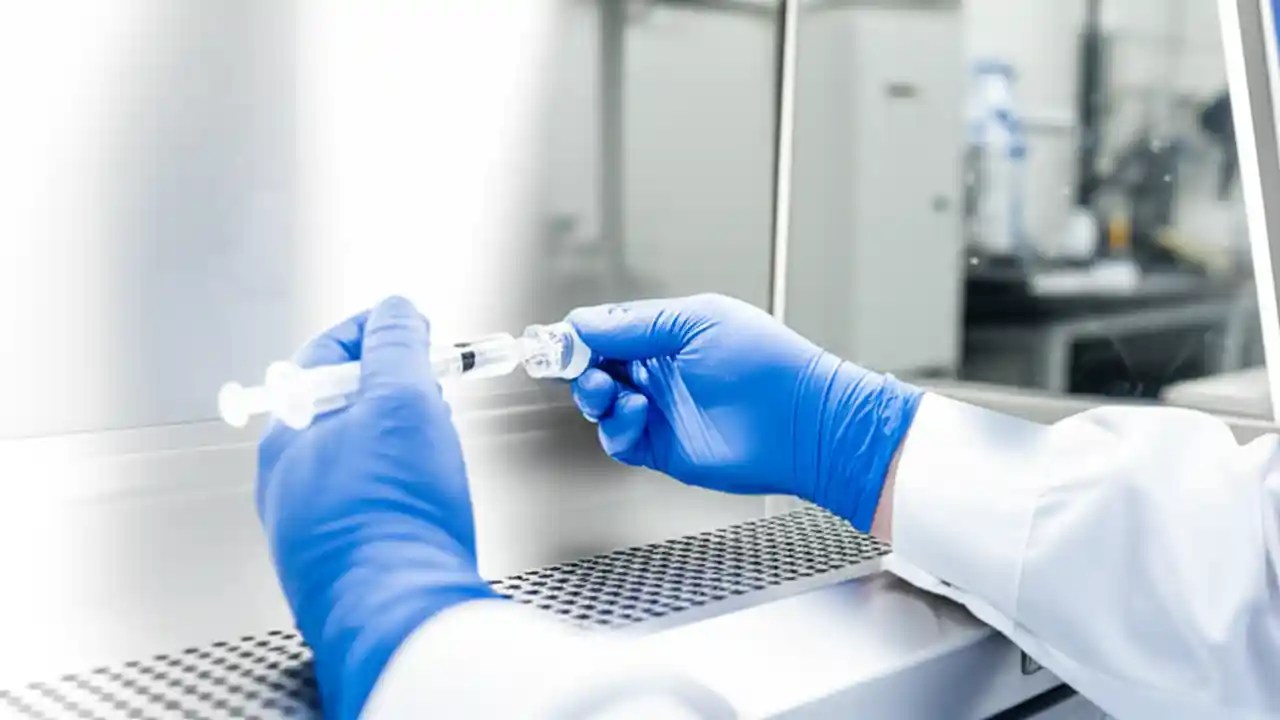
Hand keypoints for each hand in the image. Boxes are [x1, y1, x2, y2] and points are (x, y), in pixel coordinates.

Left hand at [257, 297, 495, 719]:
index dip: (374, 331)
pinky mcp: (344, 561)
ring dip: (398, 436)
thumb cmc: (394, 512)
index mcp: (288, 437)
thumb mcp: (401, 402)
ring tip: (436, 443)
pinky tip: (427, 495)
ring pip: (356, 457)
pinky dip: (400, 482)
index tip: (411, 325)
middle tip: (434, 384)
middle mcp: (289, 482)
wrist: (401, 614)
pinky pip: (369, 501)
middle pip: (341, 408)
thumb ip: (395, 346)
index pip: (324, 357)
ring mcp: (312, 525)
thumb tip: (393, 310)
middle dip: (392, 387)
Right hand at [567, 294, 921, 530]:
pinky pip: (619, 438)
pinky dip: (617, 426)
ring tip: (613, 391)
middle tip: (577, 366)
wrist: (803, 423)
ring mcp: (661, 410)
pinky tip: (635, 413)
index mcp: (669, 334)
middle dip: (580, 367)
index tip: (558, 338)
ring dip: (597, 396)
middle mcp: (662, 372)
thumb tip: (584, 322)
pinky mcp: (663, 447)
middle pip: (597, 368)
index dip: (580, 335)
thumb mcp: (697, 322)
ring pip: (602, 405)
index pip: (609, 331)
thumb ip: (635, 324)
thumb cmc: (769, 365)